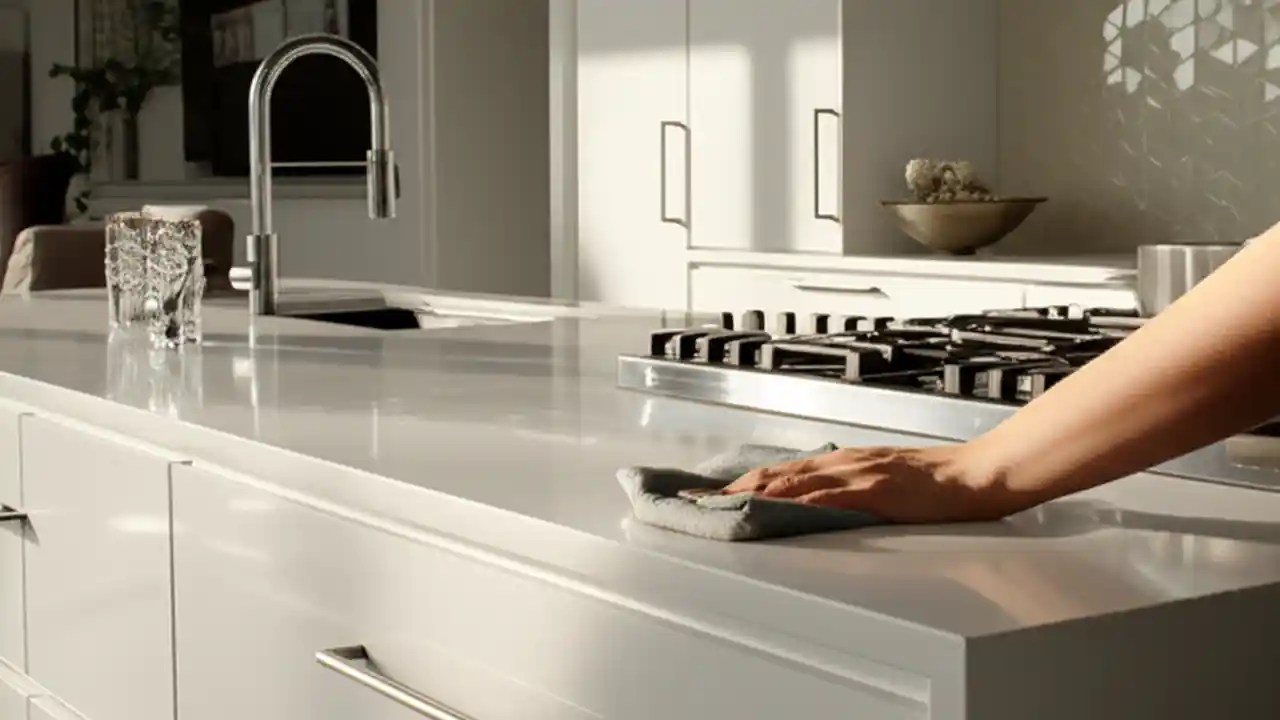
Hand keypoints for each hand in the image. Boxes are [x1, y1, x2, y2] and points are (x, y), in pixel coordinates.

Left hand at [721, 445, 1030, 523]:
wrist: (979, 473)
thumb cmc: (939, 481)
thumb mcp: (886, 480)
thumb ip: (852, 488)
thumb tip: (818, 502)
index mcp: (845, 461)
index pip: (783, 471)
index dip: (743, 482)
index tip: (710, 495)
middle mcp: (844, 463)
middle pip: (774, 473)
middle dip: (730, 488)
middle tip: (694, 502)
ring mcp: (858, 474)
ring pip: (791, 481)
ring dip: (749, 493)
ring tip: (716, 507)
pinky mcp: (875, 490)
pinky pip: (826, 497)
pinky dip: (793, 503)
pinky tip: (771, 509)